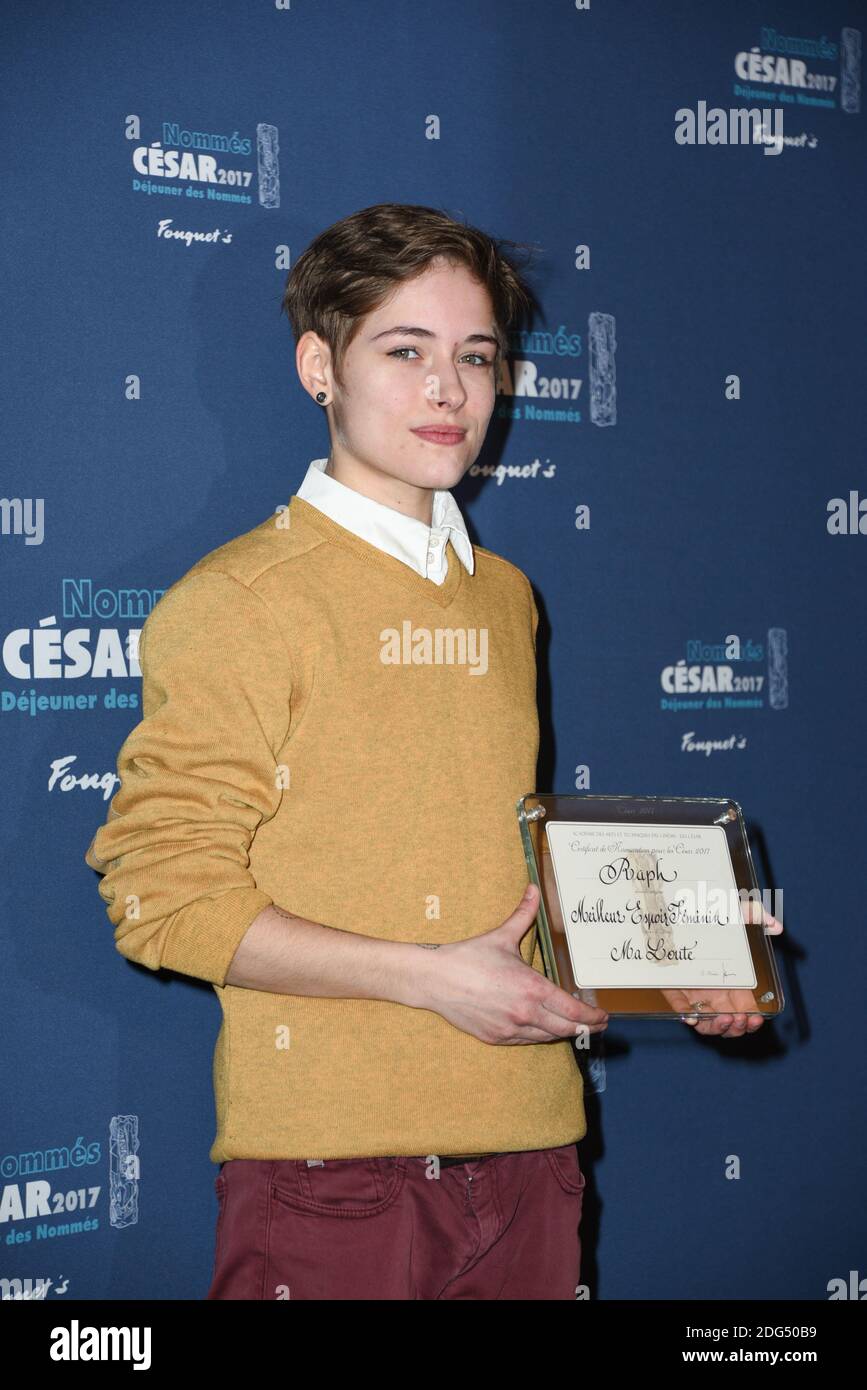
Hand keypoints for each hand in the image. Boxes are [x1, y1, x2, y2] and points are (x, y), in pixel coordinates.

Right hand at [419, 883, 609, 1045]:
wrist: (435, 980)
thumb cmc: (468, 957)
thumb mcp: (501, 936)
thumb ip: (523, 914)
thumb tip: (534, 889)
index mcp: (532, 989)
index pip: (573, 1010)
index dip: (592, 1016)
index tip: (603, 1015)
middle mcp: (525, 1013)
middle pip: (566, 1028)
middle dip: (586, 1028)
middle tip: (598, 1025)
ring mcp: (510, 1028)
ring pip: (547, 1037)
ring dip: (564, 1033)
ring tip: (575, 1028)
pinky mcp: (496, 1038)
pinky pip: (526, 1041)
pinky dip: (539, 1036)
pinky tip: (543, 1030)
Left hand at [663, 901, 782, 1035]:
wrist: (674, 918)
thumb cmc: (709, 920)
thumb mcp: (733, 914)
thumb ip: (755, 915)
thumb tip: (777, 926)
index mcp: (735, 983)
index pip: (749, 1010)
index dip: (754, 1019)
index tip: (757, 1017)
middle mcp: (718, 993)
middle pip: (732, 1022)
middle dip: (739, 1027)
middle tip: (741, 1018)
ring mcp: (697, 996)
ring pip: (710, 1024)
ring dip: (719, 1028)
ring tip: (725, 1019)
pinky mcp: (677, 993)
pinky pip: (683, 1013)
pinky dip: (688, 1019)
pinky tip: (692, 1018)